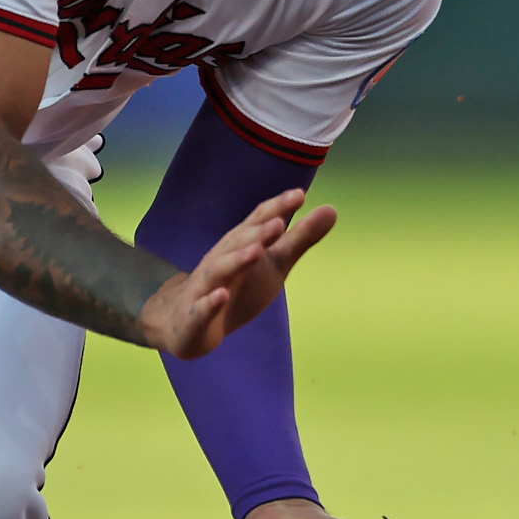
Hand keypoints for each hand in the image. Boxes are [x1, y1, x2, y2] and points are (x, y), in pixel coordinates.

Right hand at [140, 187, 335, 359]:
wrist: (185, 323)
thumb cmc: (236, 287)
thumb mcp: (274, 263)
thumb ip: (300, 238)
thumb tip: (332, 209)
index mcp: (241, 246)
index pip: (258, 223)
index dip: (276, 209)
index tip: (299, 195)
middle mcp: (221, 261)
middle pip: (238, 244)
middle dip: (257, 233)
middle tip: (279, 223)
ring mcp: (204, 288)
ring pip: (219, 271)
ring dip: (236, 261)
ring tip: (256, 251)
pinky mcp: (194, 317)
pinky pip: (201, 309)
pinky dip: (210, 303)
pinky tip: (220, 296)